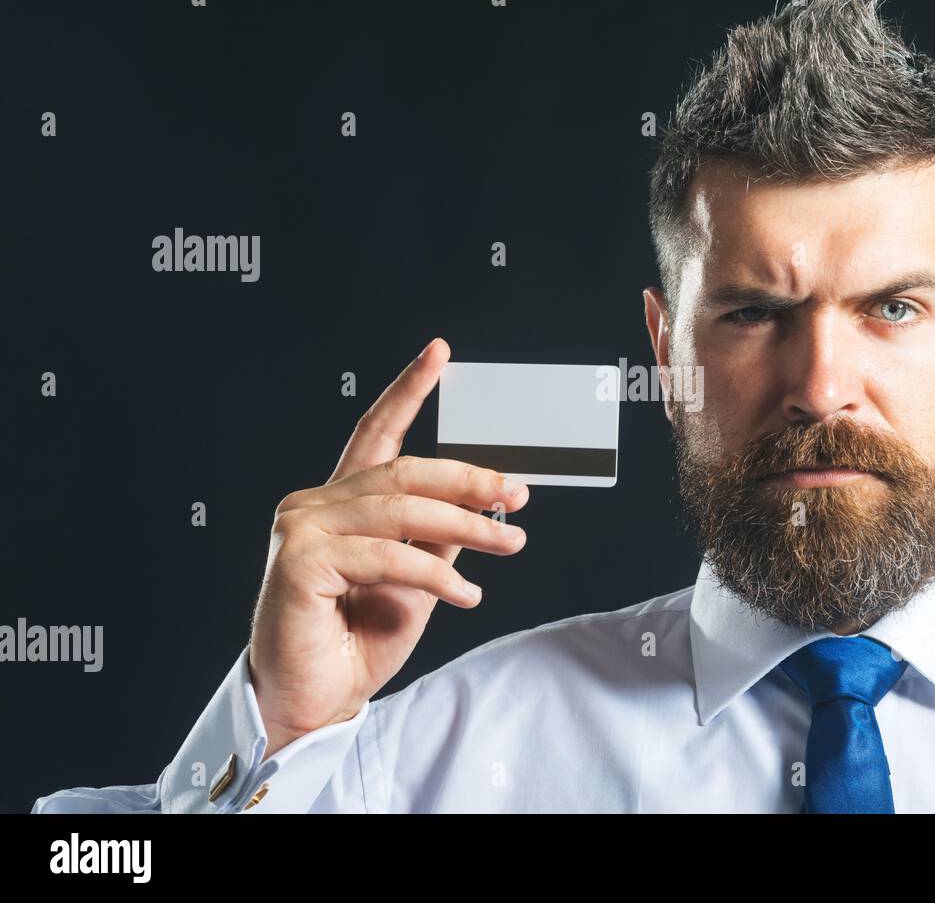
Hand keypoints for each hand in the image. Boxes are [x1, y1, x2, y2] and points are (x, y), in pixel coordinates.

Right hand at [247, 338, 528, 757]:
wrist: (316, 700)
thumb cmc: (359, 641)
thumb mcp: (415, 581)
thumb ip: (437, 538)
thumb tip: (484, 502)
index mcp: (340, 501)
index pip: (377, 433)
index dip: (409, 390)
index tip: (440, 353)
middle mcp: (314, 505)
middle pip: (404, 473)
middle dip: (469, 480)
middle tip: (518, 495)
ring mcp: (300, 529)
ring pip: (401, 511)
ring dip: (466, 527)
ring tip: (509, 543)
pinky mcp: (297, 562)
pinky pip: (384, 556)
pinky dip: (433, 574)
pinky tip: (466, 594)